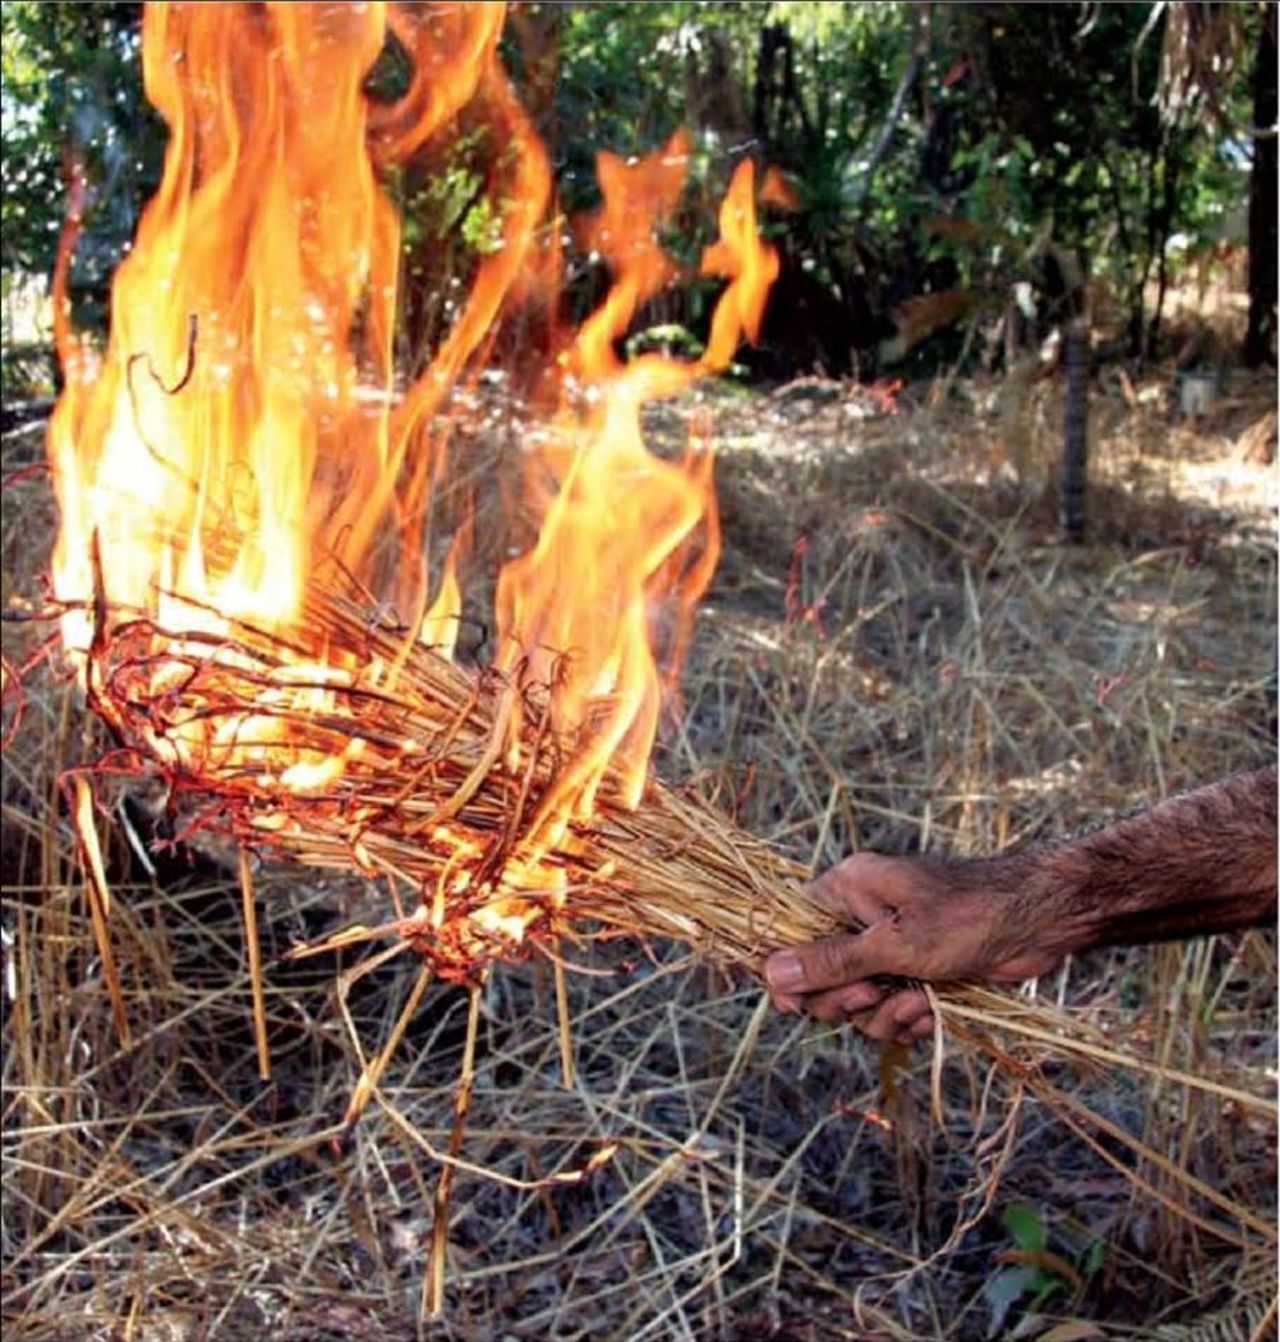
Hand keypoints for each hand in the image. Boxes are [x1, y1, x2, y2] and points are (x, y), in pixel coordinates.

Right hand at [762, 853, 1061, 1043]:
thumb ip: (831, 961)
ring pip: (856, 1003)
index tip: (798, 1005)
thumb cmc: (966, 917)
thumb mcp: (894, 944)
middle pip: (819, 977)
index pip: (789, 933)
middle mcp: (859, 917)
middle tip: (875, 992)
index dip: (789, 973)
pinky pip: (889, 1012)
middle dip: (847, 998)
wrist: (1040, 923)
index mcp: (844, 890)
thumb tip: (769, 972)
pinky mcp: (914, 974)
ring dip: (885, 1014)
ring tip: (919, 1001)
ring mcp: (887, 948)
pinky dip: (909, 1018)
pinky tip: (934, 1009)